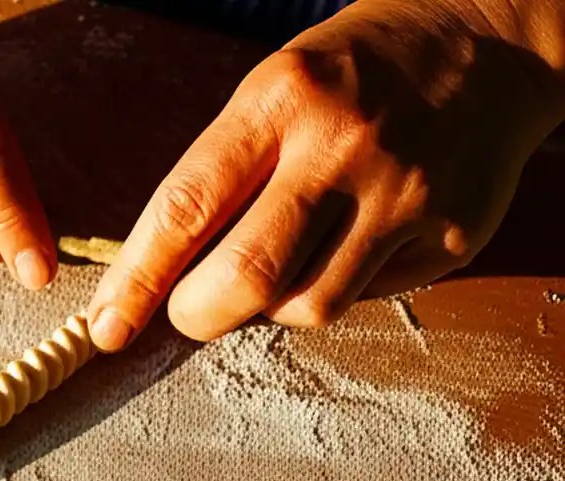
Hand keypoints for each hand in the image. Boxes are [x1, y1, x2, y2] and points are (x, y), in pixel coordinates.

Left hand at [88, 0, 564, 349]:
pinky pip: (369, 299)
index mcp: (280, 99)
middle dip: (197, 314)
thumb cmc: (349, 77)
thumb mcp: (271, 93)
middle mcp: (344, 145)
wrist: (485, 44)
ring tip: (279, 266)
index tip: (105, 326)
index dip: (137, 280)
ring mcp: (406, 194)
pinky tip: (350, 246)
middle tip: (189, 312)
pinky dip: (338, 289)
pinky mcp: (454, 235)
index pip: (186, 207)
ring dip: (270, 308)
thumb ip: (222, 179)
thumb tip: (162, 280)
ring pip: (309, 306)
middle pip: (248, 277)